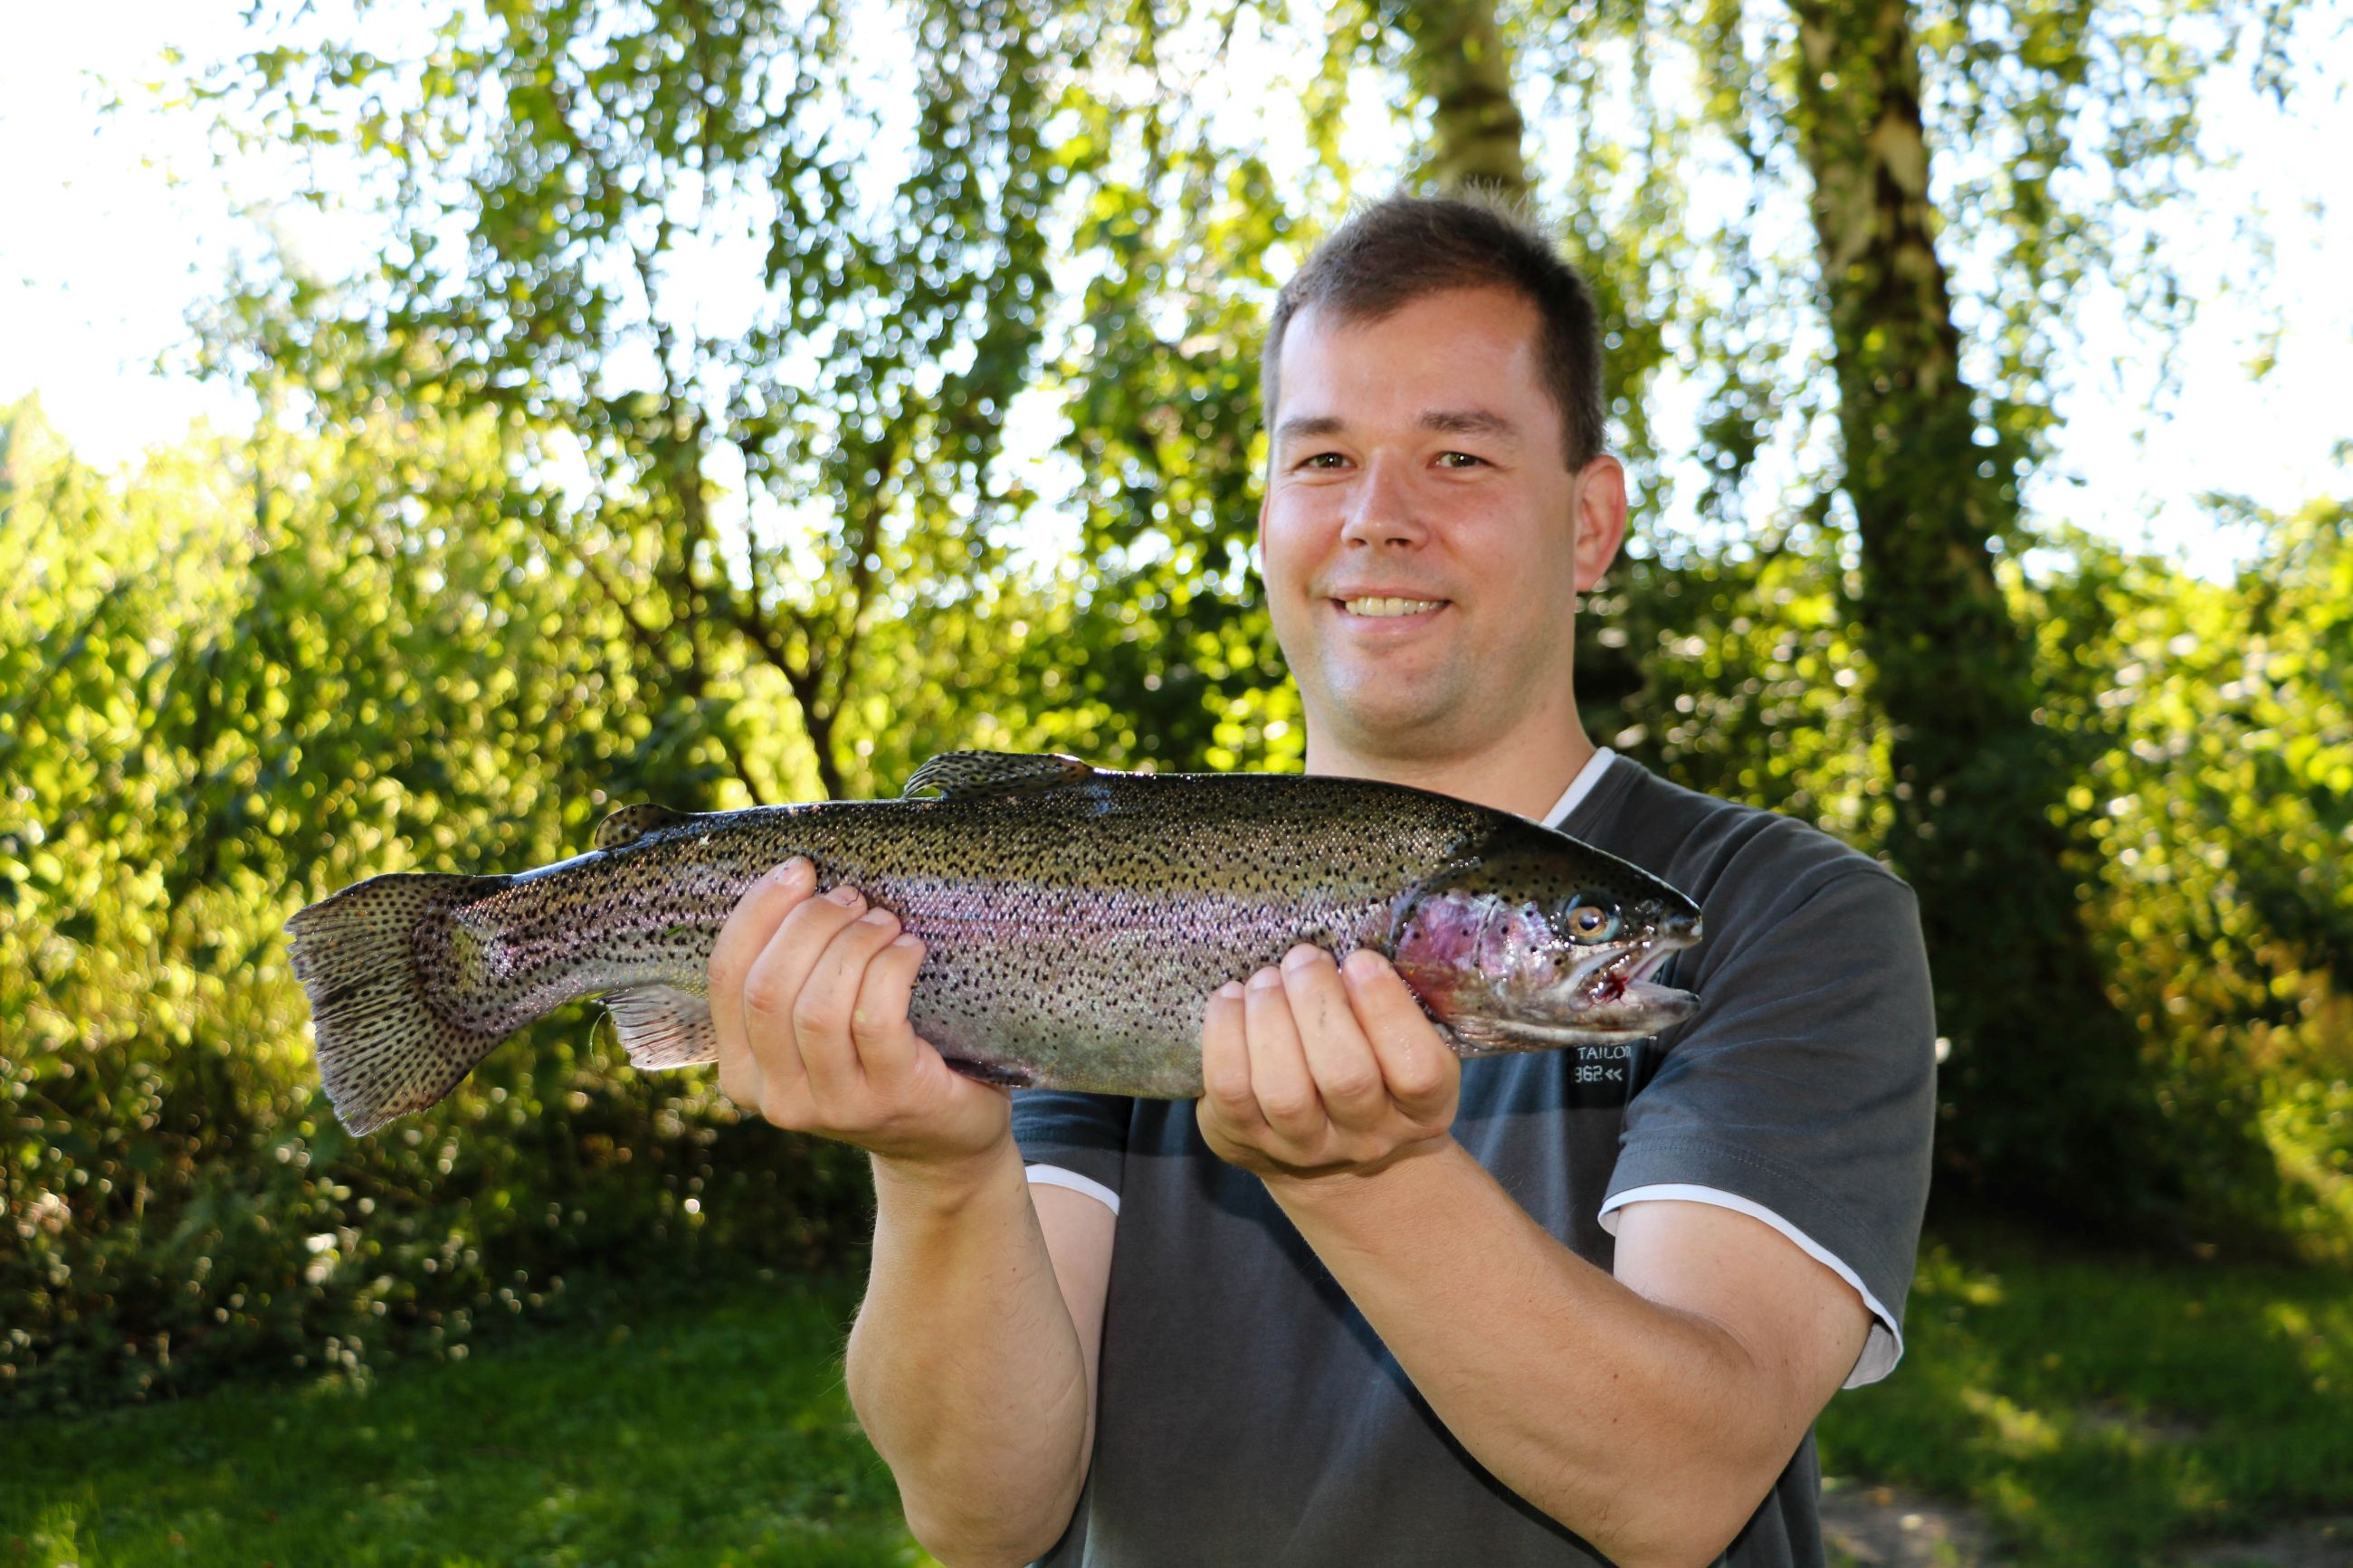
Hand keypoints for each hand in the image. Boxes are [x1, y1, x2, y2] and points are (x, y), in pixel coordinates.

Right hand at [710, 858, 1012, 1169]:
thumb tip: (797, 880)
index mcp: (742, 1073)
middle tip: (852, 897)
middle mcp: (777, 1097)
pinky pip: (876, 1019)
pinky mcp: (891, 1098)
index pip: (725, 978)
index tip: (798, 870)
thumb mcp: (815, 1031)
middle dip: (810, 924)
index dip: (757, 913)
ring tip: (884, 921)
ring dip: (853, 943)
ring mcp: (833, 1105)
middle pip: (768, 989)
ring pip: (818, 1006)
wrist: (944, 1142)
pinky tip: (910, 950)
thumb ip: (793, 978)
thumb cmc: (879, 1061)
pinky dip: (891, 968)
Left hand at [1195, 944, 1460, 1182]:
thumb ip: (1385, 1006)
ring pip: (1283, 1090)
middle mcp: (1367, 1138)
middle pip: (1345, 1077)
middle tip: (1304, 957)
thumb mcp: (1398, 1046)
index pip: (1418, 1071)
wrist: (1325, 1145)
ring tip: (1267, 978)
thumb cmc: (1369, 1067)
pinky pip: (1231, 1090)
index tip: (1360, 959)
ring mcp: (1304, 1147)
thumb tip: (1350, 941)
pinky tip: (1231, 998)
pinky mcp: (1245, 1140)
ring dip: (1270, 1019)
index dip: (1388, 1011)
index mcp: (1420, 1110)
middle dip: (1318, 1004)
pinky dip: (1225, 1036)